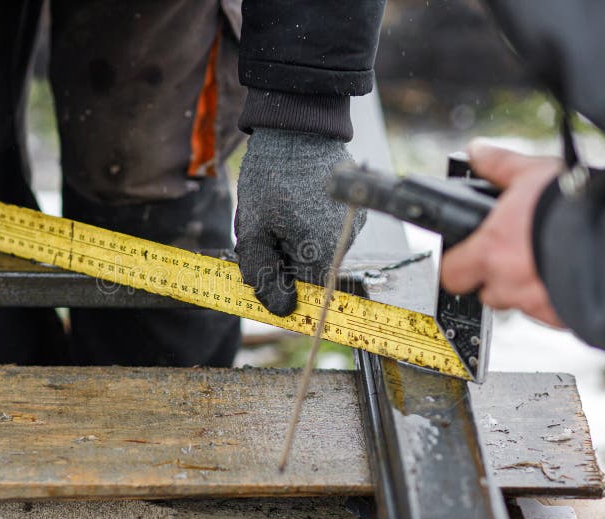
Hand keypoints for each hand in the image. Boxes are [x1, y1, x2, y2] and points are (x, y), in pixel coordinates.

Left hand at [235, 128, 365, 315]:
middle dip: (281, 257)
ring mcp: (351, 222)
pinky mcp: (350, 207)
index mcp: (323, 252)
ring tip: (275, 208)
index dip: (278, 284)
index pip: (303, 293)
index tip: (260, 263)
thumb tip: (280, 309)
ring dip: (291, 239)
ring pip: (316, 249)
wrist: (298, 123)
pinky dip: (304, 222)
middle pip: (310, 271)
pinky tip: (290, 199)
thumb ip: (262, 273)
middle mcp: (345, 241)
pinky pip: (325, 228)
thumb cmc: (272, 175)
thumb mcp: (254, 228)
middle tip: (262, 228)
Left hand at [440, 141, 564, 326]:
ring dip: (526, 288)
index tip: (463, 256)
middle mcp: (509, 284)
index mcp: (491, 251)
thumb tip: (478, 153)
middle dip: (494, 278)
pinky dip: (555, 298)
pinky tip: (568, 274)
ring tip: (545, 260)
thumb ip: (500, 166)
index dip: (455, 265)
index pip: (450, 273)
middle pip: (486, 293)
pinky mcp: (565, 317)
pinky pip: (551, 312)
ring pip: (519, 304)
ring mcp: (537, 304)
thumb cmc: (579, 205)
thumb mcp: (534, 173)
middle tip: (512, 256)